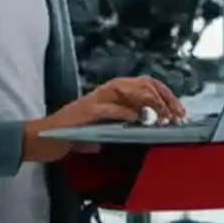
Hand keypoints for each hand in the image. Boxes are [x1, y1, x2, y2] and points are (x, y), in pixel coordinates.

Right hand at [21, 76, 185, 162]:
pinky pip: (110, 108)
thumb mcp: (108, 127)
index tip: (180, 111)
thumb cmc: (75, 133)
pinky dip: (125, 112)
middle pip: (145, 84)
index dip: (167, 95)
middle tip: (176, 117)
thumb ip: (128, 124)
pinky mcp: (85, 111)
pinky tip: (137, 120)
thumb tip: (154, 129)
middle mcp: (108, 90)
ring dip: (149, 103)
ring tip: (162, 118)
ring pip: (130, 90)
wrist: (43, 138)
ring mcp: (96, 98)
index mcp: (115, 92)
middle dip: (164, 100)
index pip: (149, 84)